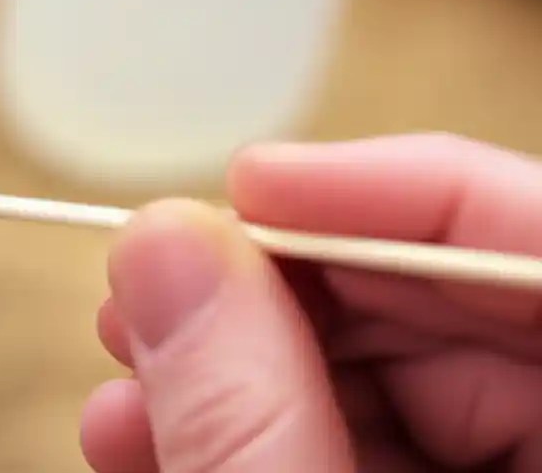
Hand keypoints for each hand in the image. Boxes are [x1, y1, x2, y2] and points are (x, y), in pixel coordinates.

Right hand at [81, 134, 541, 471]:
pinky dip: (248, 430)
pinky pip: (361, 443)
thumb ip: (247, 413)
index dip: (399, 194)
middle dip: (280, 289)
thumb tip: (162, 241)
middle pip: (453, 307)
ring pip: (392, 377)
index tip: (253, 181)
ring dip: (235, 365)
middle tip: (151, 281)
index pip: (541, 248)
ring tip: (124, 379)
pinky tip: (148, 433)